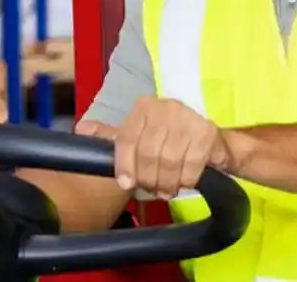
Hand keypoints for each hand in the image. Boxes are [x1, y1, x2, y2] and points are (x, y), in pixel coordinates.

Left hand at [75, 96, 233, 199]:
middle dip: (148, 178)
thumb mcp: (139, 136)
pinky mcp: (207, 133)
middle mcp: (166, 108)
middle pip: (147, 154)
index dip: (125, 166)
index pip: (126, 139)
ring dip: (167, 183)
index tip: (126, 184)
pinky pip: (190, 166)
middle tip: (152, 190)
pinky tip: (184, 182)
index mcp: (144, 107)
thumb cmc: (171, 140)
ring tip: (167, 189)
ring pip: (168, 162)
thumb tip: (81, 129)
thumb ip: (111, 135)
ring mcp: (188, 118)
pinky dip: (185, 180)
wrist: (214, 141)